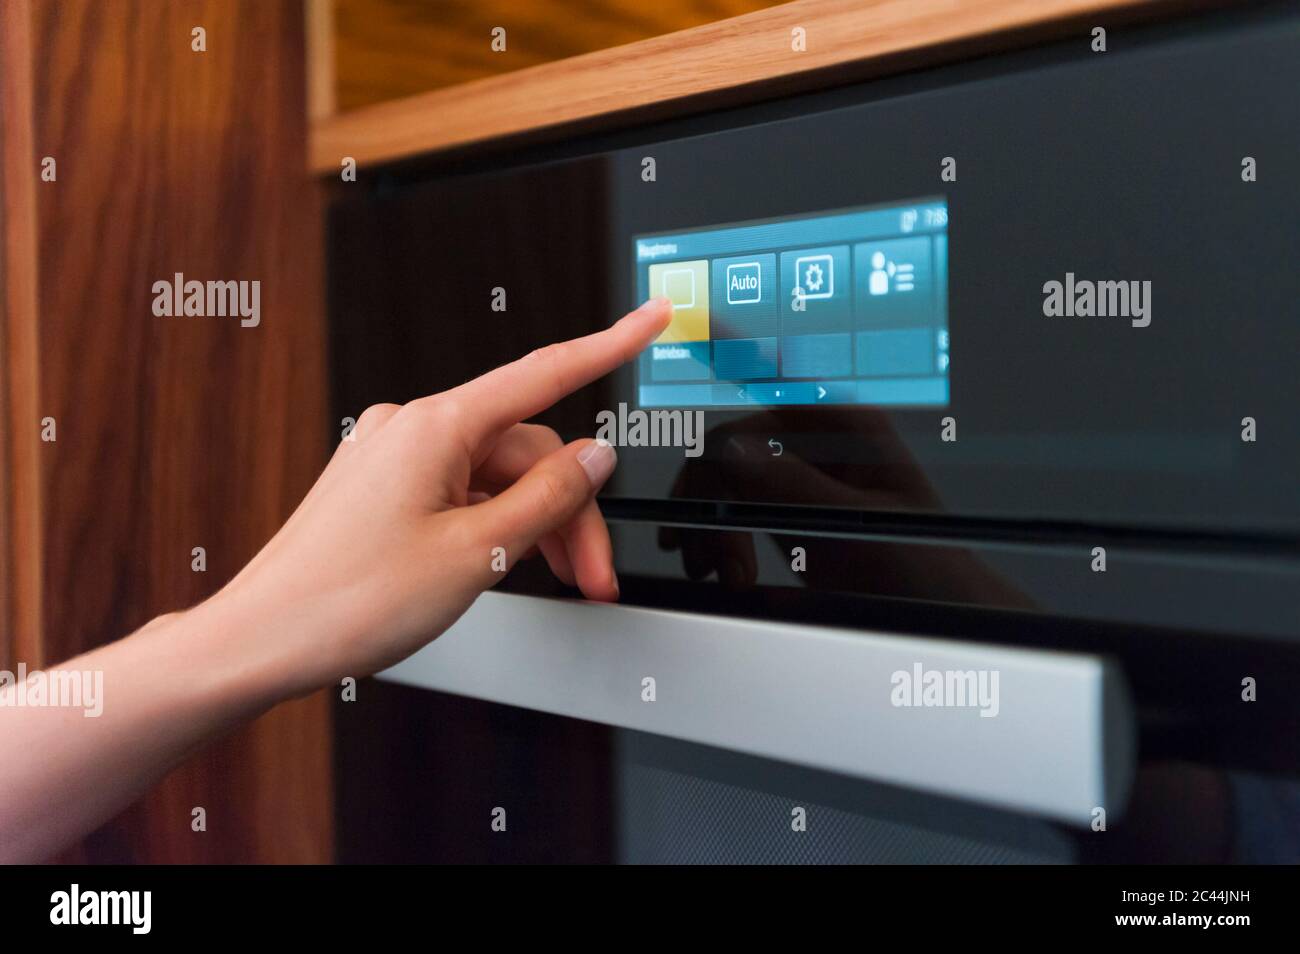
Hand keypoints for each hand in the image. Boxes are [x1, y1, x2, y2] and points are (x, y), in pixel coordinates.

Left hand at [210, 296, 670, 696]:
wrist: (264, 639)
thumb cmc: (346, 600)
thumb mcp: (477, 554)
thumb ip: (548, 498)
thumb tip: (594, 456)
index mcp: (436, 427)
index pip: (545, 373)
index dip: (610, 345)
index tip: (650, 319)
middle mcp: (411, 428)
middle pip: (527, 451)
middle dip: (570, 510)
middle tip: (594, 572)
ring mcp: (394, 457)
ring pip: (496, 477)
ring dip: (536, 526)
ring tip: (558, 582)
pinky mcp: (383, 486)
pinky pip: (462, 491)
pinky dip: (496, 525)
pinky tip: (508, 565)